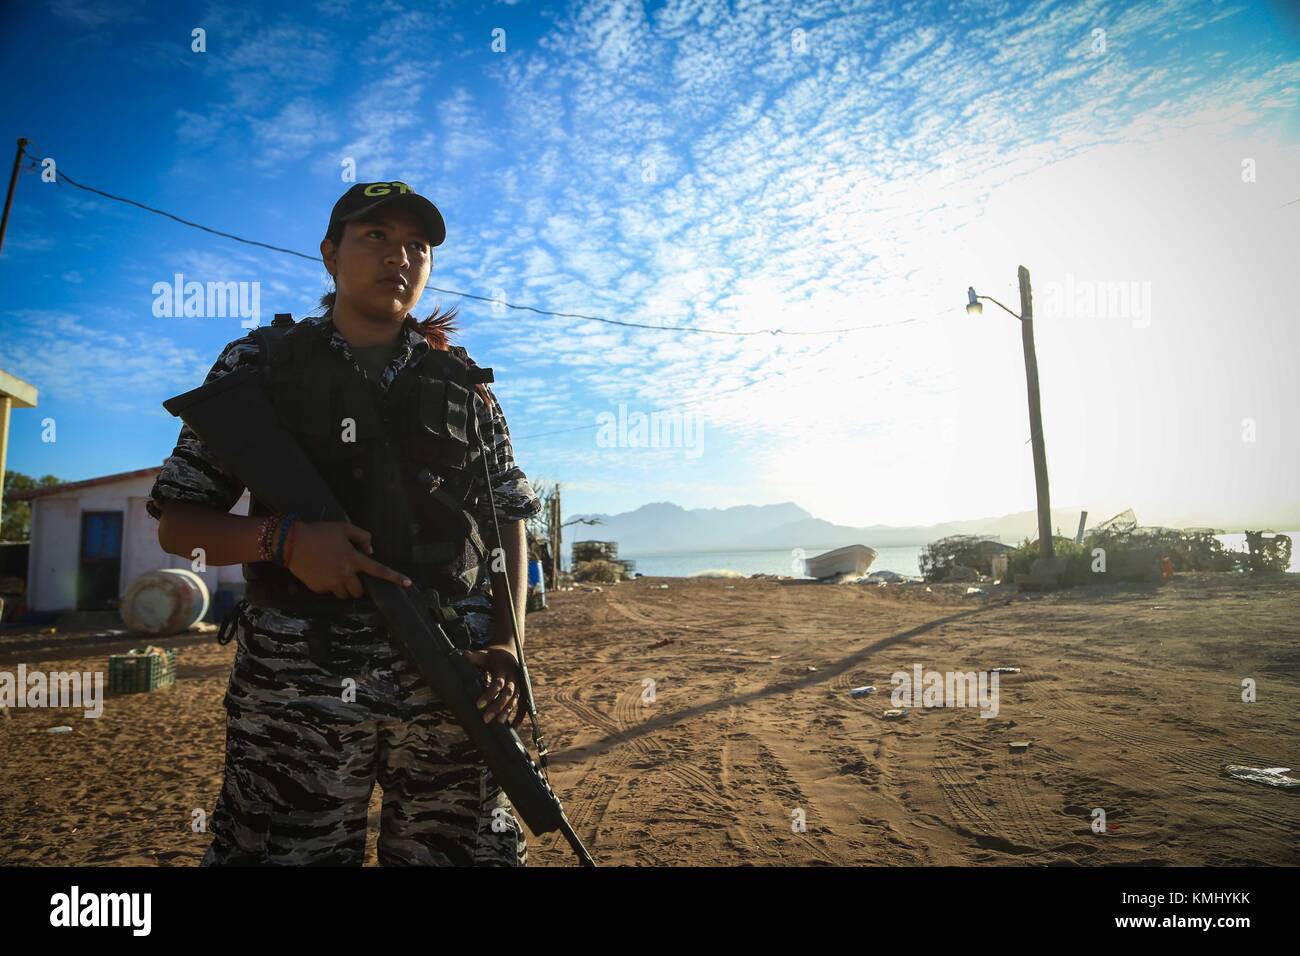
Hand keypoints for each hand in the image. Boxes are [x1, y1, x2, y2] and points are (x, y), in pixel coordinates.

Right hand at [284, 520, 411, 598]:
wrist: (291, 543)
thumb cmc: (319, 532)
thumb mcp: (343, 528)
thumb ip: (361, 536)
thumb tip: (371, 550)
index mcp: (353, 559)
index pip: (378, 570)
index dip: (395, 577)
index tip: (409, 584)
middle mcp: (344, 574)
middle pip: (359, 591)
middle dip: (358, 586)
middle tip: (349, 575)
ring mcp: (331, 583)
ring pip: (344, 594)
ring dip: (344, 588)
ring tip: (333, 574)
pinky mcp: (318, 588)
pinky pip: (328, 591)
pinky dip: (327, 586)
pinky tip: (320, 573)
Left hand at [461, 645, 524, 725]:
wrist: (511, 651)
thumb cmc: (494, 655)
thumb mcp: (486, 653)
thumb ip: (476, 656)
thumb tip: (464, 655)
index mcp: (505, 668)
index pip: (498, 683)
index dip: (489, 695)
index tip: (478, 705)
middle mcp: (515, 676)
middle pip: (507, 693)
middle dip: (497, 706)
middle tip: (486, 718)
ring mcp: (520, 684)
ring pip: (516, 699)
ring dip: (508, 711)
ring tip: (499, 722)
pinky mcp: (523, 689)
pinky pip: (524, 704)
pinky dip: (520, 715)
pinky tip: (514, 726)